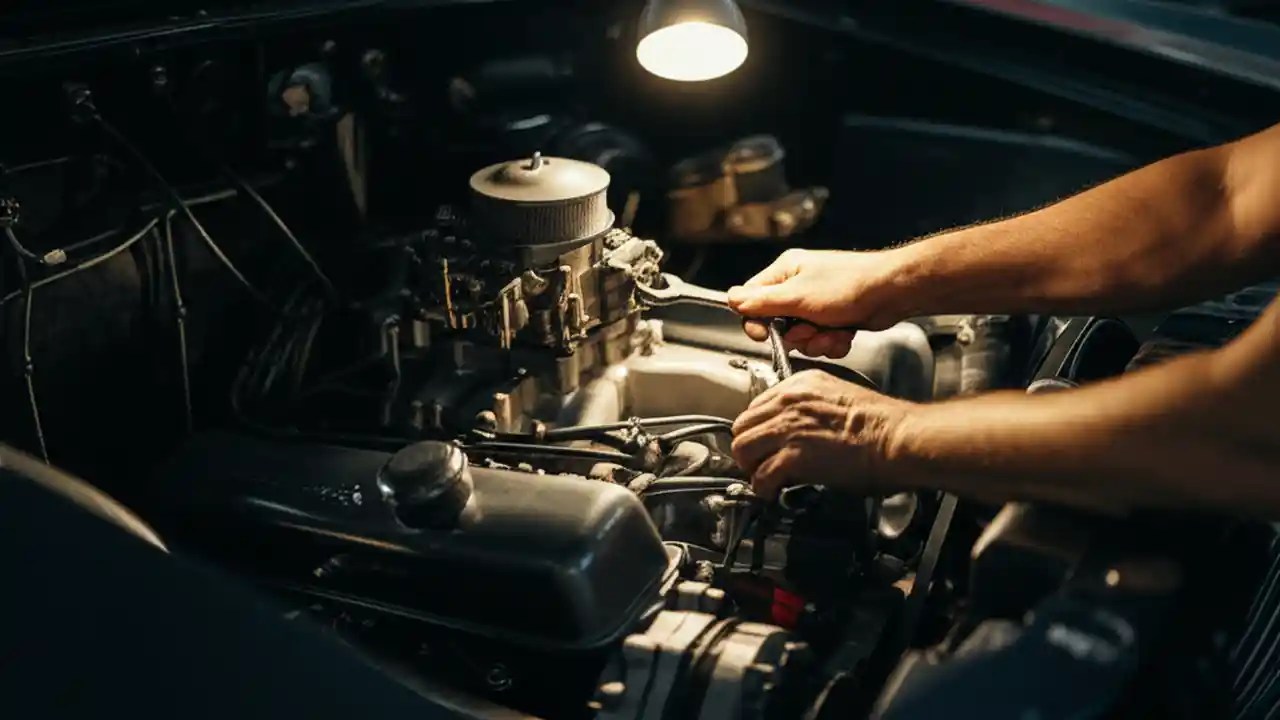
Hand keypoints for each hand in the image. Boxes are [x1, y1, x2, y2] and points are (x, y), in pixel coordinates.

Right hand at [726, 249, 902, 358]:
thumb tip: (731, 299)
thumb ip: (761, 302)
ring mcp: (817, 303)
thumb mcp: (797, 297)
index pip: (751, 299)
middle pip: (777, 324)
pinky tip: (844, 334)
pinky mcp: (834, 318)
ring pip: (801, 336)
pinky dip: (832, 342)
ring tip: (832, 332)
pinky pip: (821, 340)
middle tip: (811, 329)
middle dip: (796, 335)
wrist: (891, 292)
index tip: (766, 333)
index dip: (756, 321)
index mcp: (785, 272)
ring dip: (817, 341)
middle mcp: (798, 286)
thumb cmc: (850, 285)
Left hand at [731, 370, 911, 499]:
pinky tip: (771, 492)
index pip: (758, 405)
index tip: (764, 440)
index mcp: (801, 385)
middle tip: (757, 461)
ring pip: (743, 447)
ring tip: (762, 477)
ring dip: (750, 467)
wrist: (897, 438)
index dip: (759, 427)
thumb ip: (811, 409)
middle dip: (749, 446)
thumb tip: (800, 431)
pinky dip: (762, 488)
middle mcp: (789, 402)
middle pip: (743, 425)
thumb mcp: (839, 397)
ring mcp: (788, 428)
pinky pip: (761, 475)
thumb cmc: (882, 424)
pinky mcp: (792, 456)